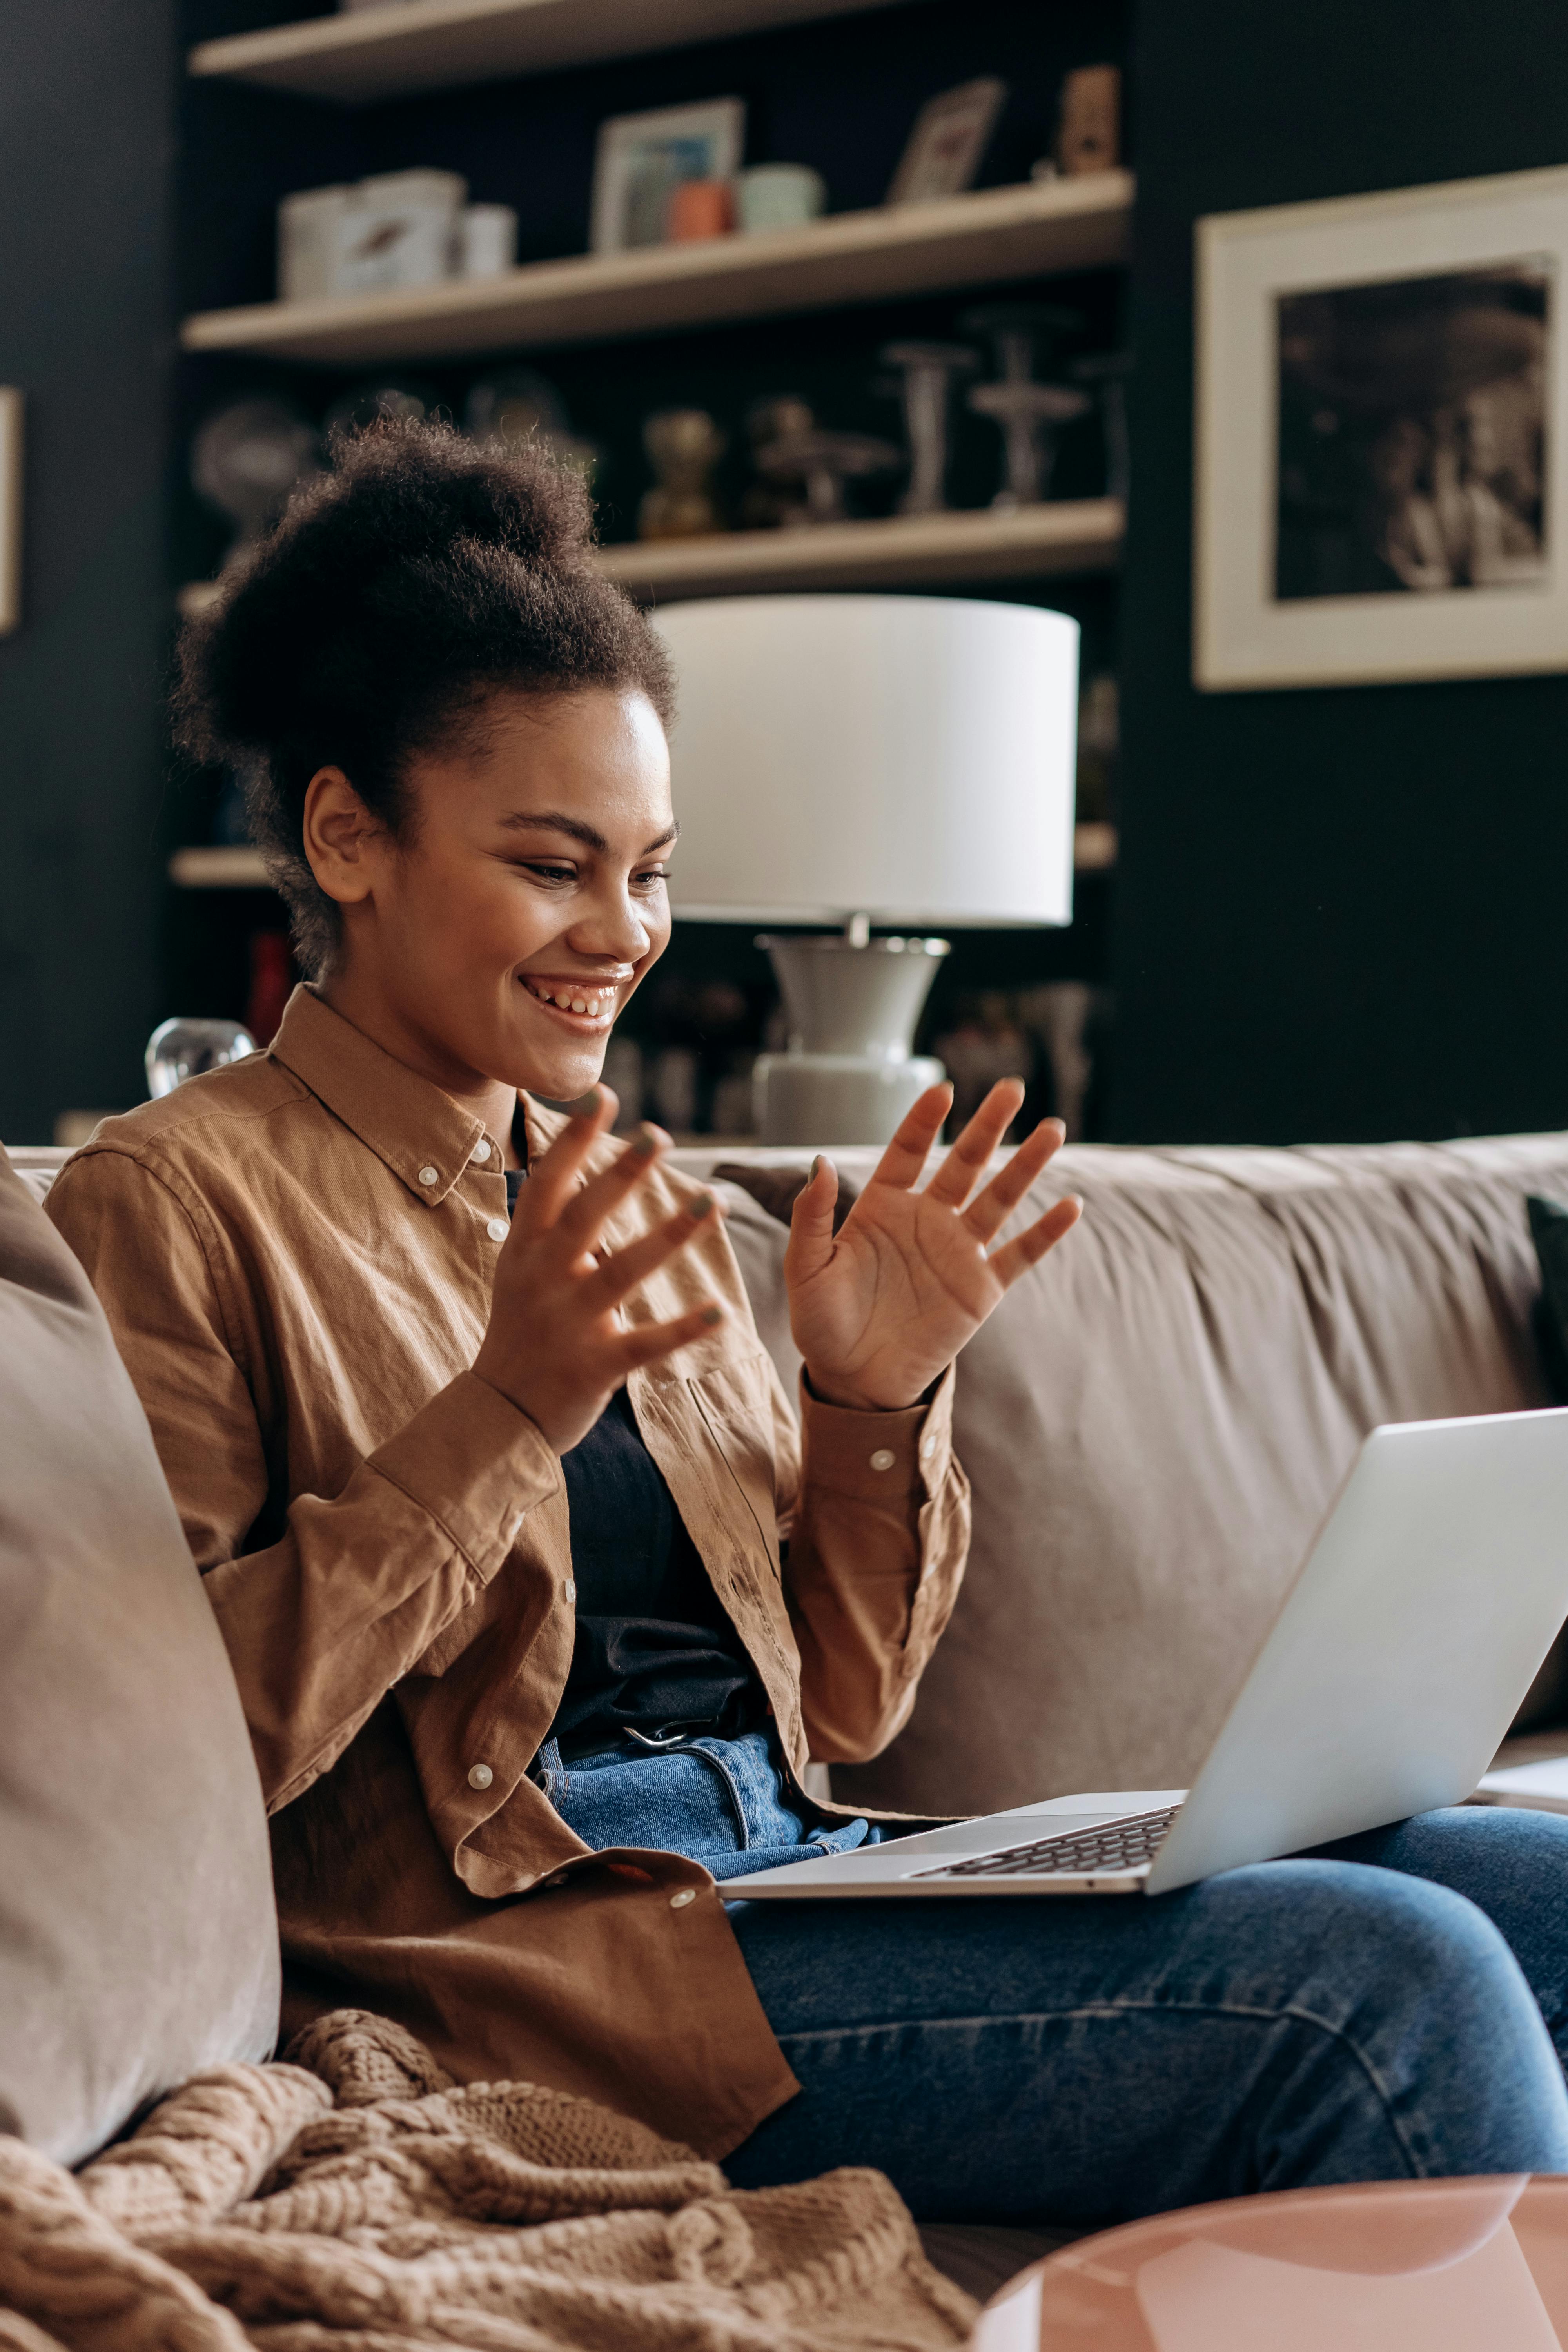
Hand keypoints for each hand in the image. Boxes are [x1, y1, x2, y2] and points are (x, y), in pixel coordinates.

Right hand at [473, 1088, 724, 1452]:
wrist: (499, 1414)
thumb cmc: (518, 1331)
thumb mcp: (519, 1271)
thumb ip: (549, 1225)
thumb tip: (579, 1164)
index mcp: (525, 1250)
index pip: (549, 1183)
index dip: (574, 1138)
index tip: (603, 1095)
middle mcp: (543, 1279)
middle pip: (586, 1215)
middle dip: (622, 1173)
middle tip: (660, 1134)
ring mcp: (568, 1323)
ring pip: (623, 1271)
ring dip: (670, 1235)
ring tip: (711, 1202)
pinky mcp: (595, 1366)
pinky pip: (646, 1343)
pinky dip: (684, 1328)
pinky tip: (720, 1312)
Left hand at [786, 1081, 1080, 1411]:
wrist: (852, 1380)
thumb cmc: (822, 1323)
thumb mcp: (806, 1268)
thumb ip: (812, 1215)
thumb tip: (819, 1161)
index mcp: (883, 1208)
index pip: (907, 1151)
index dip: (924, 1122)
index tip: (943, 1091)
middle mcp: (926, 1220)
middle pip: (964, 1162)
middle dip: (988, 1126)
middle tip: (1011, 1086)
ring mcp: (958, 1251)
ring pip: (999, 1197)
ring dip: (1027, 1165)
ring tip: (1053, 1128)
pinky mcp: (981, 1288)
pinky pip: (1020, 1254)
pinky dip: (1046, 1232)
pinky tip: (1072, 1206)